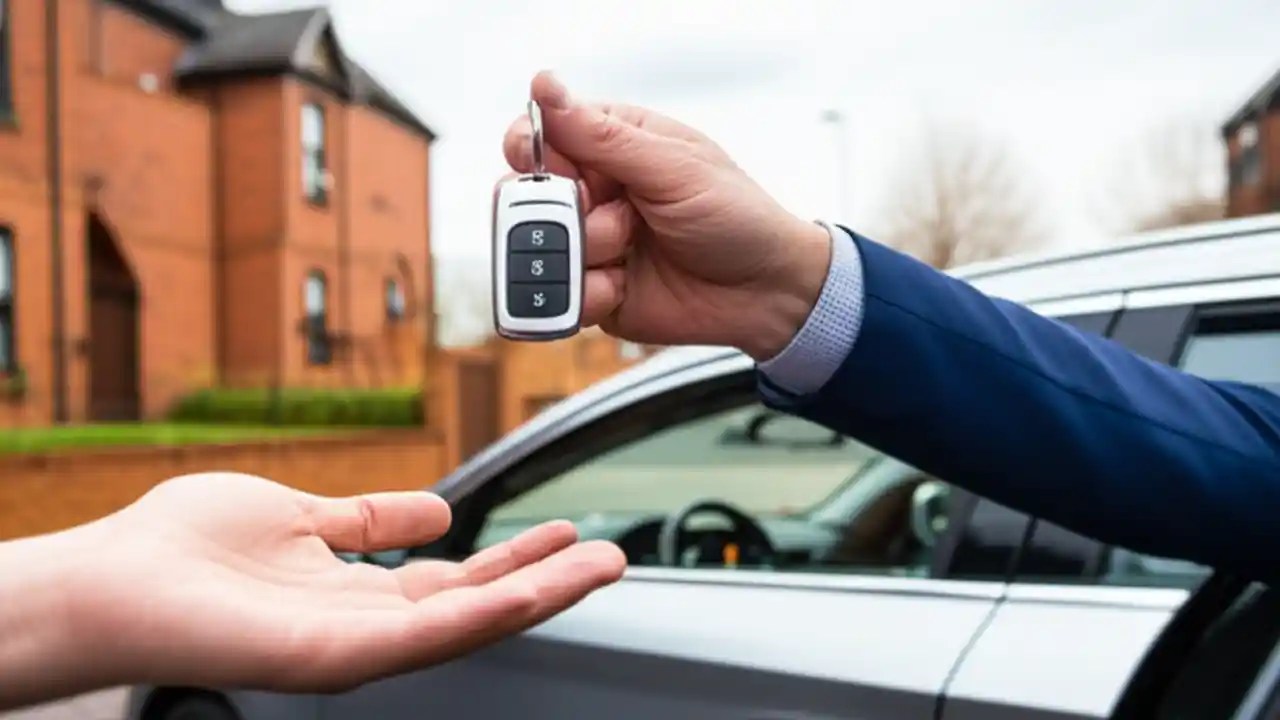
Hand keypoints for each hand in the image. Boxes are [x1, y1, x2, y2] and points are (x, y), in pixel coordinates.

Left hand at [0, 473, 623, 707]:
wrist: (110, 581)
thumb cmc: (183, 550)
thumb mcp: (302, 516)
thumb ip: (368, 518)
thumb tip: (436, 508)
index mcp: (358, 593)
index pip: (457, 579)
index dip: (514, 557)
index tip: (565, 532)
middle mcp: (367, 626)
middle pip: (477, 606)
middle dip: (547, 581)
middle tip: (613, 557)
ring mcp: (357, 648)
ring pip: (468, 625)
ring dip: (537, 596)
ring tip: (598, 569)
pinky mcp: (338, 657)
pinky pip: (426, 634)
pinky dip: (485, 611)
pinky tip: (530, 587)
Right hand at [502, 71, 832, 359]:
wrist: (766, 293)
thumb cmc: (735, 216)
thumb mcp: (673, 167)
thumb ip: (603, 135)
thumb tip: (545, 87)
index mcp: (612, 146)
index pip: (539, 137)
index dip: (532, 153)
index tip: (555, 170)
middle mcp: (595, 193)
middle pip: (526, 197)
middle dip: (562, 212)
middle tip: (609, 217)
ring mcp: (592, 243)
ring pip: (540, 249)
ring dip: (585, 252)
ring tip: (628, 252)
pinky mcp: (595, 290)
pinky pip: (560, 295)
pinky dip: (590, 294)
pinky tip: (625, 286)